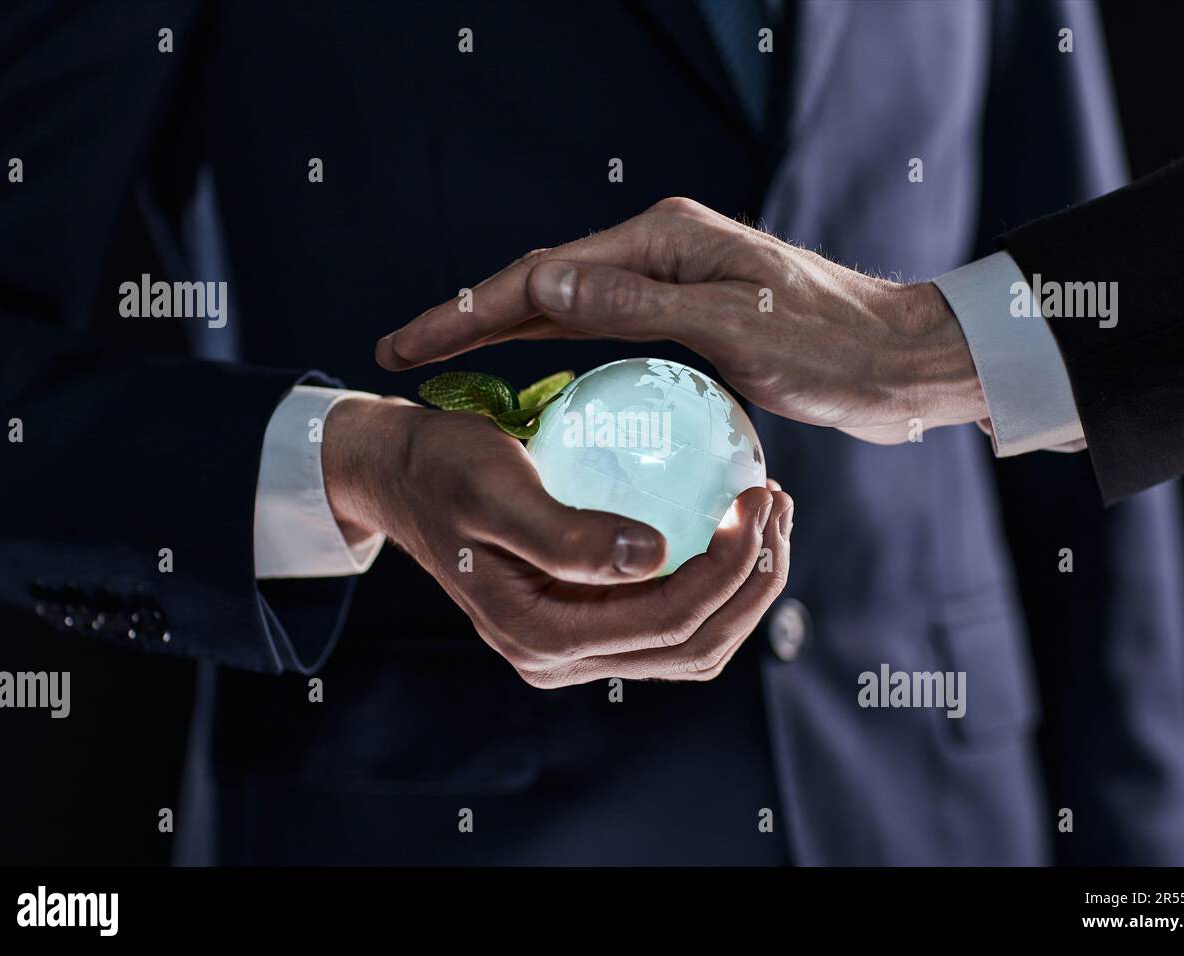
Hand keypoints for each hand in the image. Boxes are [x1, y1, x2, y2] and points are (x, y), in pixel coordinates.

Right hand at [322, 395, 792, 686]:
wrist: (406, 477)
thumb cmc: (446, 468)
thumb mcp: (497, 488)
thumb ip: (568, 536)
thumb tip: (656, 557)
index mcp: (541, 638)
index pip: (668, 621)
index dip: (729, 568)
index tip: (756, 497)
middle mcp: (561, 660)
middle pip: (695, 646)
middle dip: (753, 581)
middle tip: (777, 504)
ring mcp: (576, 648)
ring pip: (691, 644)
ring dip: (742, 587)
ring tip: (767, 515)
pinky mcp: (586, 622)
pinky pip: (668, 619)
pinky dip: (712, 582)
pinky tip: (728, 526)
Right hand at [376, 197, 987, 443]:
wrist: (901, 362)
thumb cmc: (833, 345)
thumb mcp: (735, 325)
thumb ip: (637, 306)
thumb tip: (540, 288)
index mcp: (663, 242)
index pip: (542, 278)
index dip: (468, 312)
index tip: (407, 345)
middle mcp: (660, 256)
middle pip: (543, 290)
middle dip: (469, 321)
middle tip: (400, 353)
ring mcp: (673, 289)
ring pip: (568, 315)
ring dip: (505, 339)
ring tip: (444, 366)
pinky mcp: (690, 325)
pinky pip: (604, 340)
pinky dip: (557, 358)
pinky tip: (530, 382)